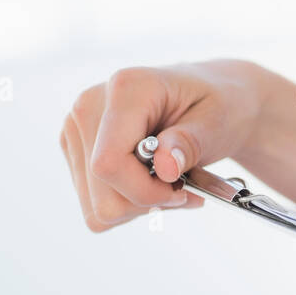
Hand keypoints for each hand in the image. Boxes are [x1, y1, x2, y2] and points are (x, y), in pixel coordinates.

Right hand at [59, 60, 269, 230]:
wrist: (213, 99)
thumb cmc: (219, 106)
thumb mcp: (218, 121)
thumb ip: (190, 143)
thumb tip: (165, 168)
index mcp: (126, 89)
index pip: (108, 162)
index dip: (144, 191)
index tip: (182, 192)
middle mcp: (90, 106)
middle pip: (101, 190)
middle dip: (148, 200)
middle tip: (185, 189)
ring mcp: (78, 130)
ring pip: (96, 205)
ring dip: (140, 205)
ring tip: (172, 184)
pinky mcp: (77, 151)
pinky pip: (95, 205)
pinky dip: (129, 204)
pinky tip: (153, 184)